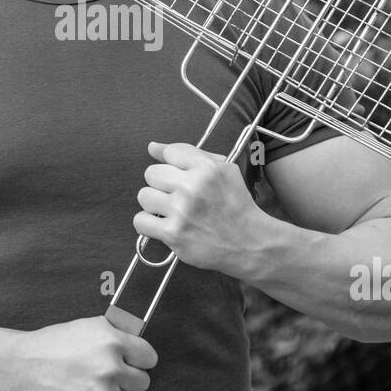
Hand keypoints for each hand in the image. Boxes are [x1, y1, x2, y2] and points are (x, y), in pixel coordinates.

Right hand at [14, 316, 156, 390]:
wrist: (21, 366)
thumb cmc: (52, 345)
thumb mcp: (89, 327)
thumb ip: (116, 336)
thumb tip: (136, 347)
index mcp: (113, 341)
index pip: (149, 358)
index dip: (138, 362)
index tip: (129, 365)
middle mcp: (110, 367)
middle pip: (142, 384)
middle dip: (126, 383)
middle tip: (105, 379)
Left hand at [133, 140, 261, 276]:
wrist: (250, 243)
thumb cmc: (236, 206)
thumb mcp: (224, 170)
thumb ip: (189, 154)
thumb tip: (153, 147)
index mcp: (207, 168)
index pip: (170, 152)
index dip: (173, 165)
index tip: (181, 176)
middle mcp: (193, 187)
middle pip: (152, 173)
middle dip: (162, 184)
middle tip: (178, 196)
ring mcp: (181, 211)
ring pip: (144, 196)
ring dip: (155, 204)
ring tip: (172, 211)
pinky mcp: (172, 234)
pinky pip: (140, 221)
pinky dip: (149, 225)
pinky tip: (164, 225)